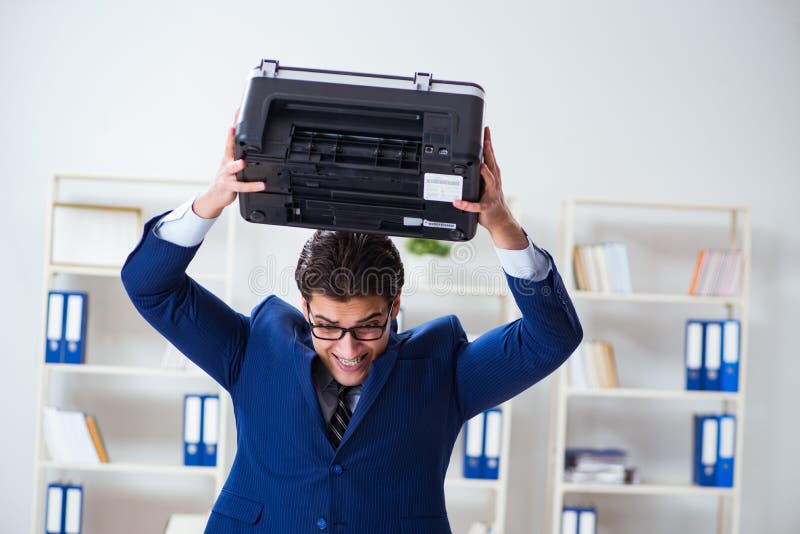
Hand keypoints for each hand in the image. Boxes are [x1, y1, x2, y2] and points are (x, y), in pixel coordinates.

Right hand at [193, 109, 265, 218]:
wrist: (215, 195)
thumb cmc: (227, 178)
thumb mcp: (234, 164)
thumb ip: (242, 154)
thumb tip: (255, 143)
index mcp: (228, 156)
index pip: (231, 136)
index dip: (234, 123)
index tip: (238, 111)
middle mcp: (226, 163)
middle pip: (228, 147)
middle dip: (230, 136)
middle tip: (232, 128)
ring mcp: (226, 175)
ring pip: (231, 168)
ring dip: (236, 165)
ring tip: (242, 162)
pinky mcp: (229, 187)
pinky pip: (241, 187)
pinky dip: (252, 186)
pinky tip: (261, 185)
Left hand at [452, 126, 527, 248]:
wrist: (501, 221)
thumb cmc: (492, 203)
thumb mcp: (485, 185)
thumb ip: (479, 174)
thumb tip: (472, 160)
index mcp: (492, 177)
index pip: (490, 157)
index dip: (488, 143)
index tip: (486, 130)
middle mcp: (494, 184)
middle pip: (492, 164)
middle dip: (489, 152)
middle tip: (486, 139)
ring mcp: (491, 195)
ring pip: (489, 182)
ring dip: (485, 174)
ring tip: (480, 165)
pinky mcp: (485, 207)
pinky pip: (475, 206)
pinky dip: (466, 204)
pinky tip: (457, 202)